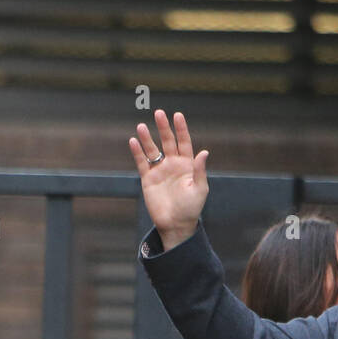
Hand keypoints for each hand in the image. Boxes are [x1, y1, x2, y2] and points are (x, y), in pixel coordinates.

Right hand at [129, 110, 209, 250]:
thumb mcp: (200, 189)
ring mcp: (160, 171)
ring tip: (142, 126)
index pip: (184, 142)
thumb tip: (204, 152)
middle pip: (167, 141)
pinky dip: (137, 152)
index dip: (181, 129)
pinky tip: (133, 141)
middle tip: (159, 113)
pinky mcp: (148, 179)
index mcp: (187, 165)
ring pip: (152, 150)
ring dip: (147, 138)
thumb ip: (200, 171)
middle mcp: (173, 164)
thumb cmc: (191, 209)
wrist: (175, 225)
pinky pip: (142, 163)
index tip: (177, 115)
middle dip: (163, 128)